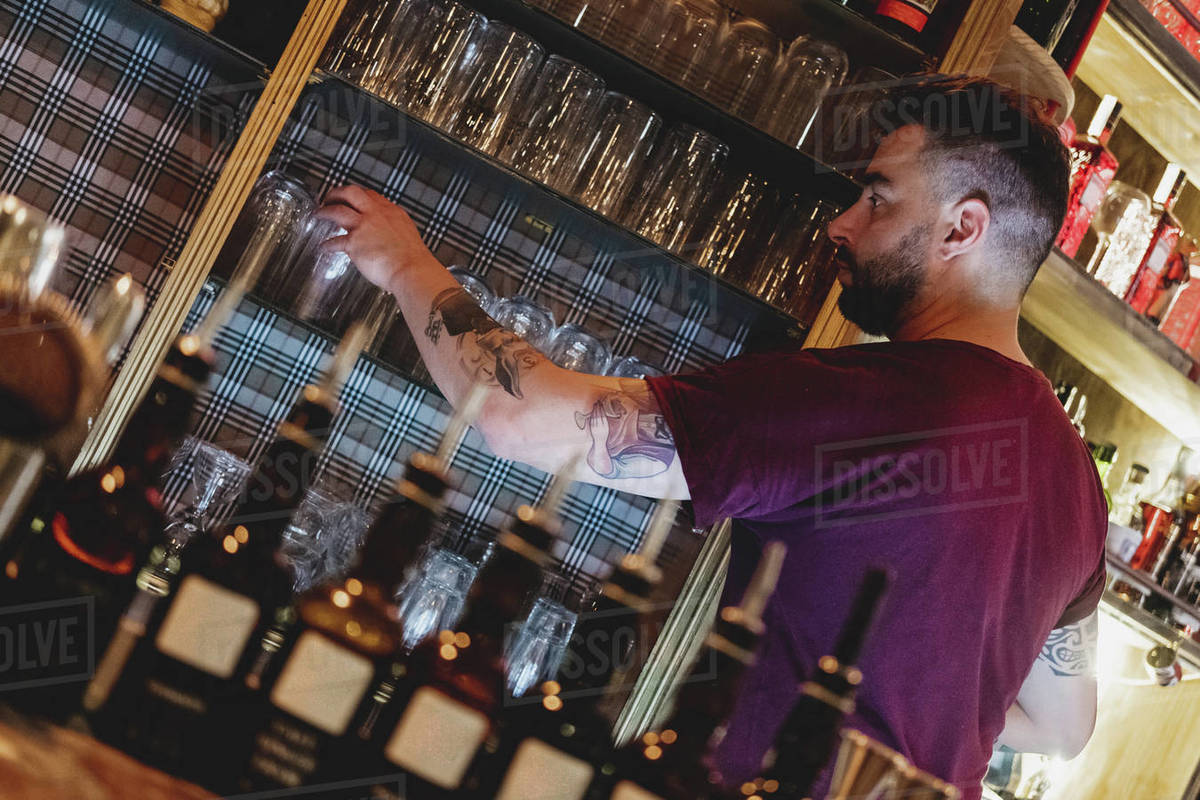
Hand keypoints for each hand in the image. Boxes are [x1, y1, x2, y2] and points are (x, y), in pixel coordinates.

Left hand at [315, 185, 433, 294]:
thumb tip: (388, 233)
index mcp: (390, 212)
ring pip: (337, 210)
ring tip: (318, 214)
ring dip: (324, 211)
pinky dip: (327, 245)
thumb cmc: (412, 259)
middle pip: (350, 193)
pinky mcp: (354, 243)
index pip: (370, 195)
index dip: (358, 194)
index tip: (352, 198)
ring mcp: (363, 227)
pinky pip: (334, 241)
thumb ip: (394, 228)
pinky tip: (324, 247)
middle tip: (329, 197)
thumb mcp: (407, 233)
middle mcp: (375, 215)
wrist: (411, 269)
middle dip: (336, 193)